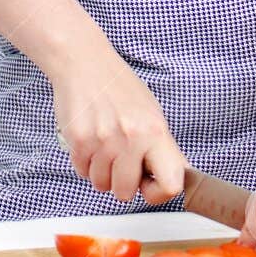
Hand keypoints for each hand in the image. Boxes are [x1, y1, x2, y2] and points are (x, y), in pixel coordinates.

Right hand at [51, 53, 186, 206]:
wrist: (85, 63)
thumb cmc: (119, 87)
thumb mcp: (152, 114)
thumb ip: (162, 148)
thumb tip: (176, 178)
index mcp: (155, 132)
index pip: (170, 185)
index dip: (158, 192)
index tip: (149, 183)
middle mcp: (131, 138)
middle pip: (125, 192)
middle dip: (122, 182)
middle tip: (121, 160)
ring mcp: (103, 140)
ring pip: (101, 184)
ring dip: (101, 171)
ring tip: (104, 145)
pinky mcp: (79, 140)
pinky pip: (82, 171)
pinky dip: (85, 162)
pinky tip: (90, 140)